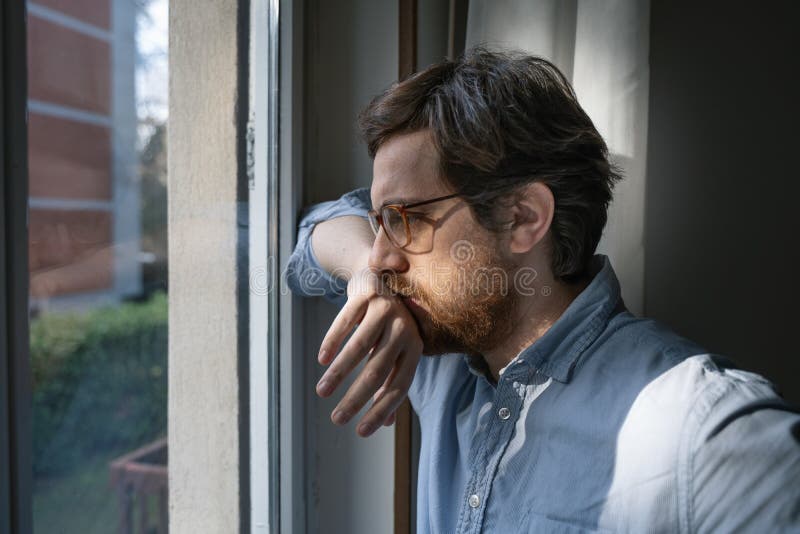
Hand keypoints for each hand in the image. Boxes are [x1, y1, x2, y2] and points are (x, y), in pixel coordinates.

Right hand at [315, 267, 422, 436]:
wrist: (381, 277)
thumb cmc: (387, 325)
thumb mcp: (394, 352)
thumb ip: (390, 383)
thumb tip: (386, 424)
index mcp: (415, 348)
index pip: (399, 386)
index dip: (380, 411)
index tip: (360, 432)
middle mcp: (404, 329)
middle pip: (378, 370)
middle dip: (355, 398)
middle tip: (336, 420)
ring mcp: (386, 310)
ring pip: (359, 347)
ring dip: (339, 373)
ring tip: (322, 392)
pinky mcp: (366, 294)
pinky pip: (346, 321)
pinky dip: (333, 341)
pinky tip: (322, 360)